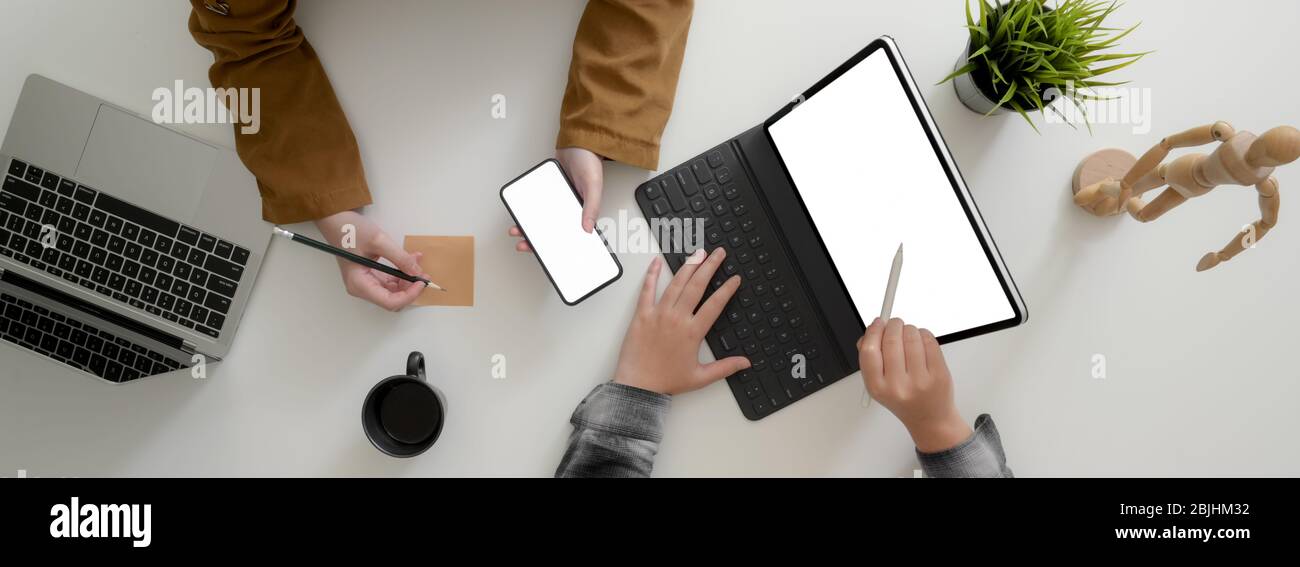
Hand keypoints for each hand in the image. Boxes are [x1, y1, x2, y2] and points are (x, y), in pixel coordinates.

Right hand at [313, 210, 426, 311]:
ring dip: (408, 279)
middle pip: (393, 298)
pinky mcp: (370, 275)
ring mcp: (366, 282)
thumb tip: (417, 272)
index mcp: (359, 284)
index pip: (389, 301)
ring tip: (417, 262)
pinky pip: (390, 280)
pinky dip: (402, 272)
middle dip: (410, 288)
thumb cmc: (350, 230)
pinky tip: (410, 260)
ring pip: (393, 290)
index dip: (409, 295)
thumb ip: (400, 258)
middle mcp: (362, 288)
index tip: (421, 281)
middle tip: (424, 274)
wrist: (336, 220)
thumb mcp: (379, 241)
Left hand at [509, 147, 603, 251]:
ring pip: (542, 219)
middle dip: (536, 240)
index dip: (557, 248)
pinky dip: (528, 210)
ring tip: (516, 230)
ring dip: (529, 226)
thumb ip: (591, 207)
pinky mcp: (548, 192)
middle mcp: (569, 209)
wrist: (579, 142)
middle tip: (523, 245)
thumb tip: (588, 228)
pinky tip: (520, 214)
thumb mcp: (593, 186)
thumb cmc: (590, 162)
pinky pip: (537, 204)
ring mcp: (557, 200)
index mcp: (582, 212)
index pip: (569, 236)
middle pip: (552, 230)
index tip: (545, 256)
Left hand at [613, 248, 750, 394]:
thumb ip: (725, 368)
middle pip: (697, 286)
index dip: (727, 290)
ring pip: (676, 284)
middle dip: (710, 267)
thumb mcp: (700, 377)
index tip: (735, 279)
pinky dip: (652, 275)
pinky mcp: (642, 315)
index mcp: (692, 332)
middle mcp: (677, 319)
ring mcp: (658, 314)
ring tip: (698, 253)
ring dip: (689, 266)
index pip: (715, 304)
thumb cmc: (666, 381)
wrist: (638, 386)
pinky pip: (647, 290)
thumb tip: (745, 363)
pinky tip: (658, 262)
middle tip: (719, 254)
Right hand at [858, 317, 972, 452]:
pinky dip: (924, 334)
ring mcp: (920, 380)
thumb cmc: (903, 399)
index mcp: (878, 387)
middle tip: (894, 324)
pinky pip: (929, 341)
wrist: (929, 419)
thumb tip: (870, 332)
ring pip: (912, 336)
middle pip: (891, 339)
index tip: (877, 323)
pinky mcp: (939, 374)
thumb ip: (870, 359)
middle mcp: (898, 385)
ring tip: (909, 335)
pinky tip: (921, 342)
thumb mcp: (878, 384)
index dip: (872, 331)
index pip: (869, 350)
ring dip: (909, 329)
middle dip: (893, 325)